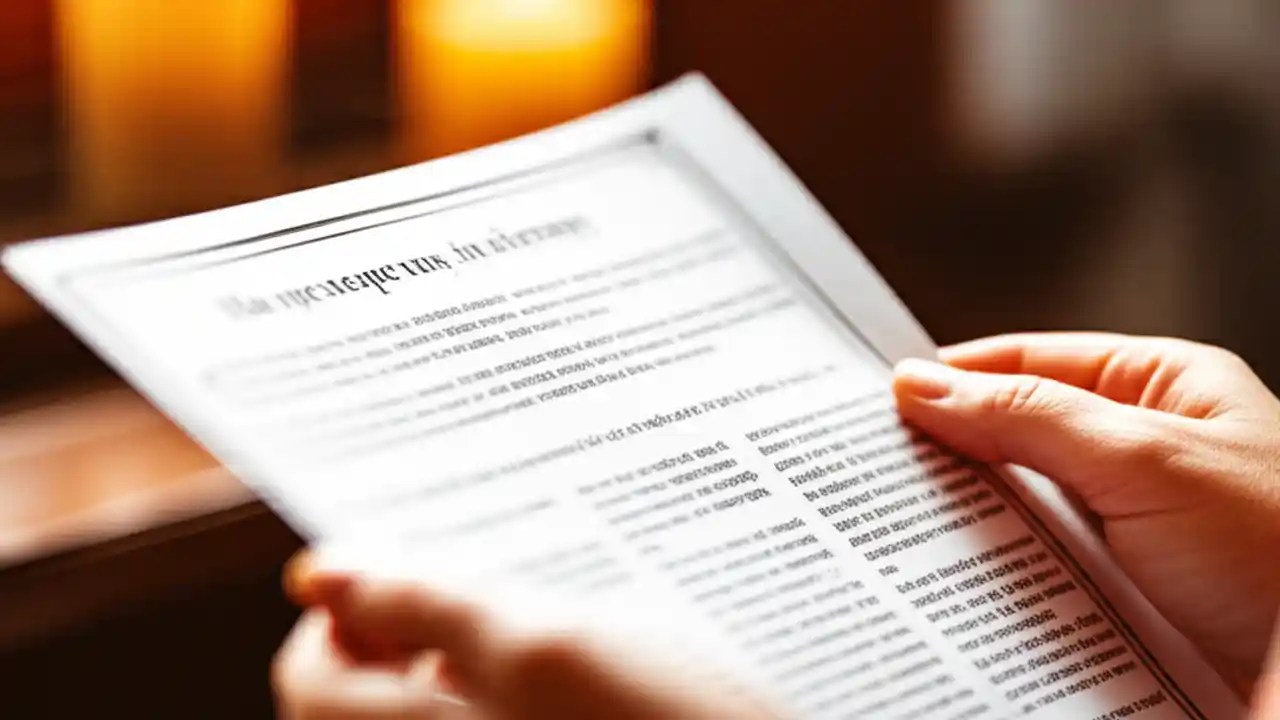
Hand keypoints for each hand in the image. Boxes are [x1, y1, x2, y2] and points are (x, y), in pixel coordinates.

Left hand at [273, 558, 777, 719]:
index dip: (350, 607)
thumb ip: (423, 602)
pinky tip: (593, 650)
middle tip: (497, 573)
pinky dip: (527, 677)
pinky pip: (507, 711)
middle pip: (375, 689)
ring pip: (448, 700)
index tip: (412, 559)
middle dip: (420, 620)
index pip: (310, 672)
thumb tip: (318, 569)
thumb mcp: (544, 644)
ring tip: (559, 604)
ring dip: (480, 644)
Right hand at [892, 332, 1279, 695]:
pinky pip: (1048, 553)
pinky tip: (974, 567)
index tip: (891, 397)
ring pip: (1031, 495)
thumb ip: (1028, 415)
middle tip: (892, 462)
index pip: (1035, 359)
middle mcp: (1150, 443)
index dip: (961, 373)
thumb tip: (927, 386)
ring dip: (982, 507)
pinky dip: (1008, 558)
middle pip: (1026, 426)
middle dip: (962, 444)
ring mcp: (1141, 514)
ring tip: (920, 515)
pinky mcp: (1131, 577)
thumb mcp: (1141, 459)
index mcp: (1166, 384)